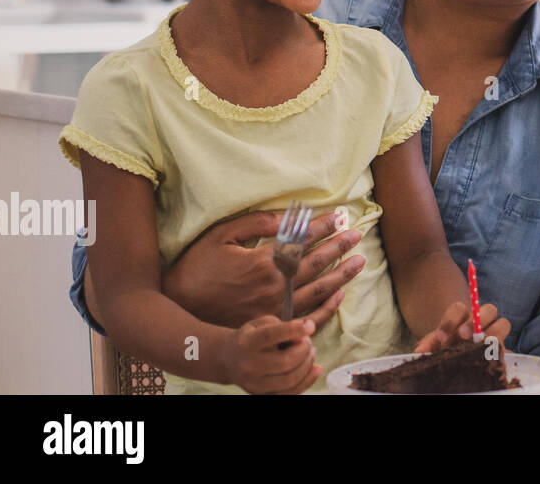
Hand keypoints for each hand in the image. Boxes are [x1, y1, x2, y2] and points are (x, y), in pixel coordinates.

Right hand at [163, 209, 365, 328]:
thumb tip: (288, 217)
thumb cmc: (198, 267)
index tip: (341, 216)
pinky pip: (308, 316)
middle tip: (357, 234)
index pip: (304, 240)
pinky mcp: (273, 324)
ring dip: (342, 274)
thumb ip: (257, 224)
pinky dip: (328, 307)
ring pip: (319, 290)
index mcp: (264, 262)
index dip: (324, 227)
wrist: (180, 308)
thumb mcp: (222, 236)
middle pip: (316, 263)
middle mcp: (275, 286)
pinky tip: (340, 295)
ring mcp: (276, 308)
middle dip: (339, 246)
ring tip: (360, 261)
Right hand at [222, 316, 320, 394]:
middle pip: (285, 361)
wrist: (229, 358)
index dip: (294, 330)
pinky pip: (290, 393)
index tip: (310, 326)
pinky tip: (315, 369)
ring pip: (290, 380)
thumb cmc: (252, 337)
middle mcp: (248, 366)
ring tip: (310, 353)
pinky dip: (307, 381)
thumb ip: (283, 324)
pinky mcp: (261, 395)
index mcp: (247, 343)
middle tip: (308, 341)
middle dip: (304, 349)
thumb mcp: (262, 323)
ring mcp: (254, 384)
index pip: (271, 335)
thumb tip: (307, 328)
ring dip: (307, 365)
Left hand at [414, 302, 510, 353]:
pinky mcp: (502, 348)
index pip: (459, 309)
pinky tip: (493, 360)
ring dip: (494, 334)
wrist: (461, 355)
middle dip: (477, 321)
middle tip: (464, 336)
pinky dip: (501, 353)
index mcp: (464, 315)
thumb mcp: (437, 344)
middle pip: (488, 309)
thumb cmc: (448, 346)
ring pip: (503, 323)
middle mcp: (482, 319)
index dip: (450, 321)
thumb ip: (429, 344)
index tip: (441, 338)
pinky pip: (507, 347)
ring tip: (484, 347)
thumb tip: (420, 351)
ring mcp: (495, 331)